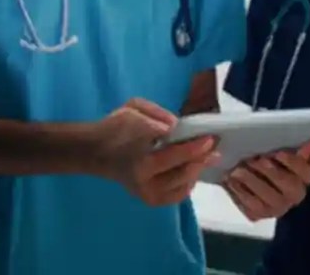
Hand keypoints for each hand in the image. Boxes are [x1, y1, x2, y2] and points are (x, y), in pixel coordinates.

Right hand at [94, 98, 219, 206]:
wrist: (95, 152)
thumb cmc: (115, 128)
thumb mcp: (133, 109)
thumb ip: (156, 114)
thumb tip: (176, 127)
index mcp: (140, 160)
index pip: (174, 155)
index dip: (195, 147)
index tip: (209, 138)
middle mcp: (144, 181)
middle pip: (182, 173)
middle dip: (200, 160)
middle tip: (214, 149)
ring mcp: (146, 194)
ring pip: (182, 187)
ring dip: (196, 172)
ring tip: (206, 158)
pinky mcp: (148, 200)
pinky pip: (175, 196)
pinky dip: (187, 185)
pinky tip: (191, 172)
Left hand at [222, 140, 309, 221]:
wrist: (262, 177)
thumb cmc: (277, 158)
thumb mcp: (290, 149)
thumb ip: (303, 147)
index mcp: (306, 175)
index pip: (303, 170)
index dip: (290, 162)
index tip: (277, 153)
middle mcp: (295, 194)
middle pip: (285, 185)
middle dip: (268, 172)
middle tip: (253, 160)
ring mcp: (277, 207)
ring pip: (266, 199)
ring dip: (250, 183)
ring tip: (237, 170)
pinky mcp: (260, 214)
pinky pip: (249, 207)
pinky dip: (238, 194)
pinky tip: (230, 181)